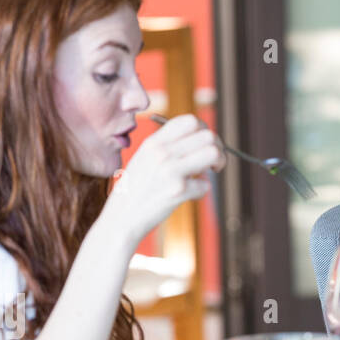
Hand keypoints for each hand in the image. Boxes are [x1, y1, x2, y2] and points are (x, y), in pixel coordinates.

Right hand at [104, 114, 226, 248]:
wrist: (121, 219)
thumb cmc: (137, 189)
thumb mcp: (145, 159)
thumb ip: (168, 146)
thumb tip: (203, 138)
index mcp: (154, 142)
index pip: (190, 120)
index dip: (205, 130)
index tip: (205, 143)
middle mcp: (162, 152)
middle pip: (208, 136)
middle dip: (219, 148)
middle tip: (215, 162)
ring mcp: (170, 171)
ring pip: (213, 153)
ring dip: (218, 163)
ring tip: (208, 173)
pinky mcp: (177, 191)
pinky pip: (205, 185)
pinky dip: (201, 191)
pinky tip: (188, 195)